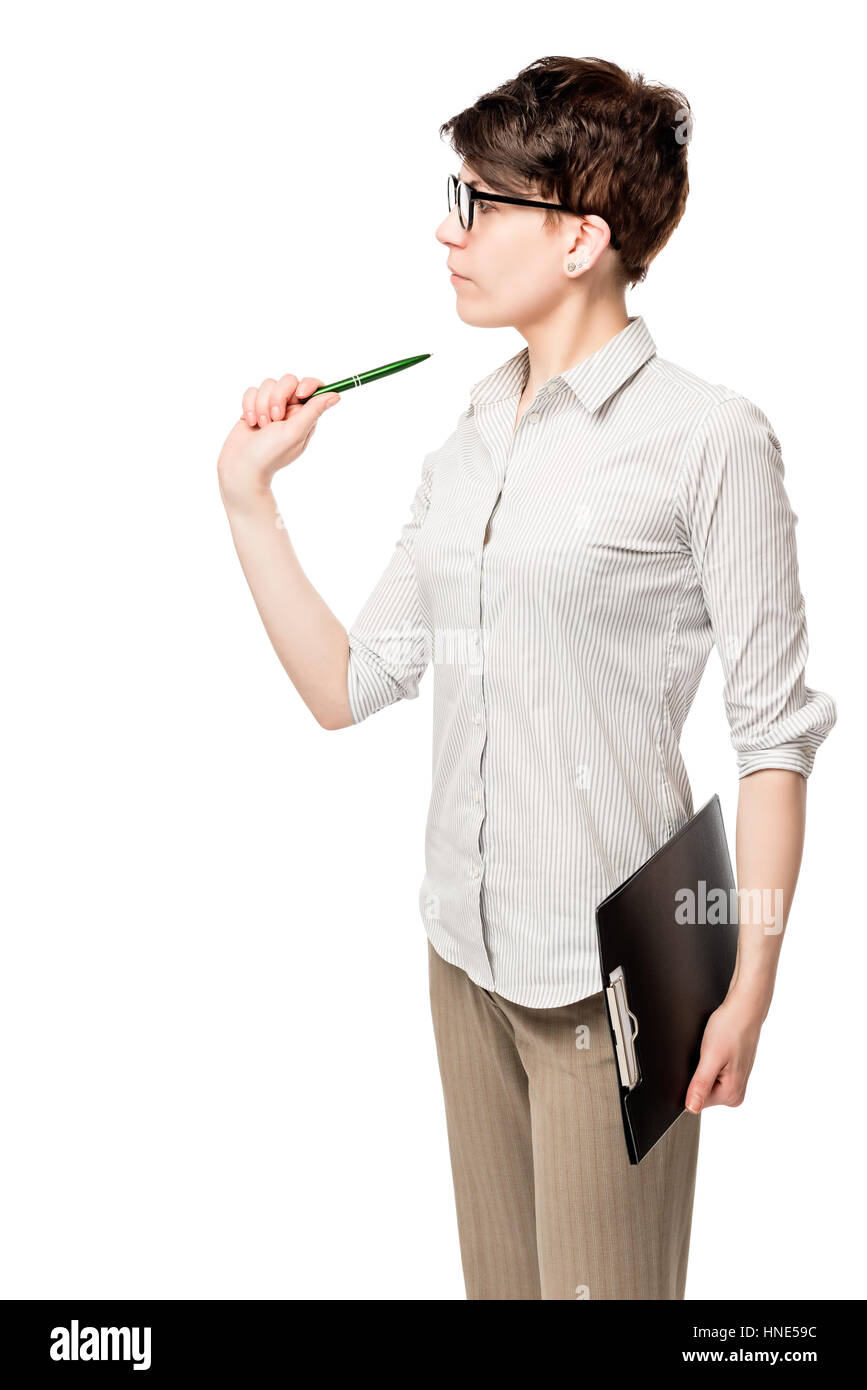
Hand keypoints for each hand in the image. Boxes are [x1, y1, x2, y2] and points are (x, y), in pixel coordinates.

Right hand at [217, 373, 340, 510]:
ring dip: (262, 405)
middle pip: (289, 381)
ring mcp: (271, 407)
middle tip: (275, 419)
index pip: (313, 388)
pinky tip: (250, 422)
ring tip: (261, 425)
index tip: (300, 394)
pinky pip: (252, 391)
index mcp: (305, 416)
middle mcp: (290, 410)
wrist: (241, 466)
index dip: (308, 385)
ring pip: (268, 384)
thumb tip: (336, 395)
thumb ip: (314, 411)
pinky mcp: (253, 406)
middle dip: (278, 397)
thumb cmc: (270, 454)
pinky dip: (249, 405)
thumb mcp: (296, 432)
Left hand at [684, 992, 763, 1112]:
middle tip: (706, 1054)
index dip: (690, 1082)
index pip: (696, 1101)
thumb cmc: (730, 1027)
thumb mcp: (710, 1056)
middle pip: (701, 1093)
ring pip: (705, 1083)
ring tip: (712, 1052)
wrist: (742, 1009)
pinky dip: (709, 1063)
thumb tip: (691, 1108)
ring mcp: (736, 1085)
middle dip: (697, 1074)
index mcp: (731, 1095)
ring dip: (703, 1067)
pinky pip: (712, 1075)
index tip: (699, 1063)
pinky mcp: (734, 1075)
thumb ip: (700, 1084)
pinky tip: (715, 1051)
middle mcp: (736, 1094)